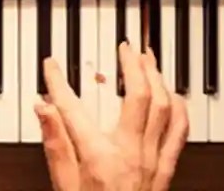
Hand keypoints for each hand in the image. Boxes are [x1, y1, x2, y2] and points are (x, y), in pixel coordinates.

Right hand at [36, 43, 187, 190]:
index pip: (73, 108)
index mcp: (99, 157)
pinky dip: (179, 107)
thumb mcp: (63, 185)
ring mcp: (153, 160)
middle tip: (124, 46)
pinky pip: (180, 131)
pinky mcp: (167, 169)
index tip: (51, 66)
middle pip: (138, 94)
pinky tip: (172, 94)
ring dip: (157, 77)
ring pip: (164, 106)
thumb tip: (43, 109)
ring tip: (148, 58)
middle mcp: (130, 153)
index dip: (58, 82)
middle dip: (131, 64)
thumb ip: (55, 145)